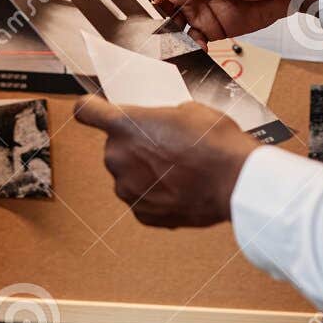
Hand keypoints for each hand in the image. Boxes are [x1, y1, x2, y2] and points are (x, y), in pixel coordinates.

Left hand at [73, 98, 258, 227]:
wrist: (236, 181)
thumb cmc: (215, 143)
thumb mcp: (187, 109)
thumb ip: (158, 116)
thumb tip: (158, 124)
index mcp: (124, 125)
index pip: (86, 111)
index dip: (90, 108)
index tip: (92, 109)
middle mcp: (117, 158)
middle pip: (115, 146)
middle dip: (134, 145)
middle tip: (164, 146)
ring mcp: (127, 188)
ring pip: (128, 174)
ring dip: (144, 172)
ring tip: (178, 170)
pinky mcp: (141, 213)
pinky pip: (141, 199)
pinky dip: (156, 195)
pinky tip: (179, 189)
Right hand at [139, 0, 322, 41]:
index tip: (141, 9)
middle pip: (160, 3)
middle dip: (154, 18)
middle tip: (153, 31)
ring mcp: (198, 5)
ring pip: (173, 23)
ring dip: (170, 34)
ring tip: (171, 43)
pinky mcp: (210, 24)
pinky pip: (192, 37)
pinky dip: (190, 45)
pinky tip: (195, 47)